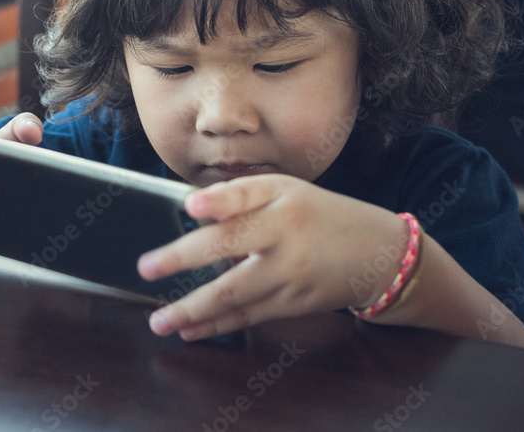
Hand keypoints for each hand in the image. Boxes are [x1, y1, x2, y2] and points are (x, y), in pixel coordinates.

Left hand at [136, 174, 406, 340]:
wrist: (377, 253)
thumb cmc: (317, 214)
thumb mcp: (287, 191)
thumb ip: (241, 198)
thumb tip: (191, 213)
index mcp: (283, 199)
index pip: (246, 195)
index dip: (218, 201)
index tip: (191, 206)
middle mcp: (286, 234)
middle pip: (230, 245)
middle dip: (183, 258)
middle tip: (146, 267)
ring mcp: (291, 272)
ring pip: (234, 292)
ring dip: (193, 308)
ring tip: (159, 320)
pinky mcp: (294, 303)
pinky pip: (248, 315)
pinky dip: (217, 325)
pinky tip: (189, 330)